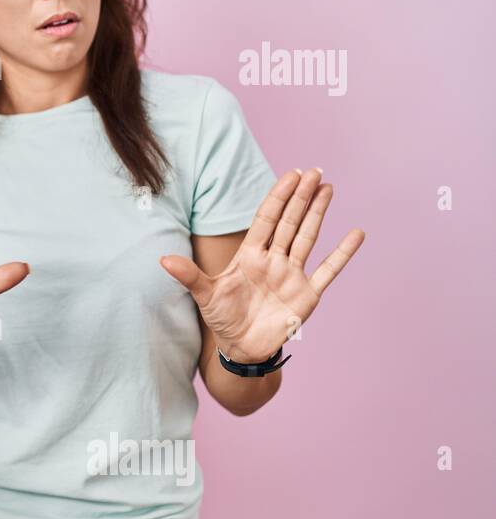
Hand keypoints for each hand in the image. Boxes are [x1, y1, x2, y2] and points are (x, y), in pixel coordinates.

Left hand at [159, 167, 364, 362]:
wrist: (241, 348)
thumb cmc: (222, 318)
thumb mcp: (205, 295)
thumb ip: (189, 276)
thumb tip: (162, 260)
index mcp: (250, 255)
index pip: (266, 219)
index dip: (278, 197)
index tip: (292, 175)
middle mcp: (274, 259)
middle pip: (289, 222)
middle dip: (301, 197)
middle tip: (316, 171)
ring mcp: (292, 275)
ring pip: (308, 237)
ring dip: (318, 213)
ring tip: (328, 187)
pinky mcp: (307, 294)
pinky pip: (328, 270)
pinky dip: (342, 253)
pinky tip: (356, 233)